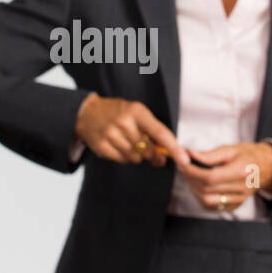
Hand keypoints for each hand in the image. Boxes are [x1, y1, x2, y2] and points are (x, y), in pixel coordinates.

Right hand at [74, 94, 190, 167]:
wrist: (87, 112)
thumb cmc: (117, 113)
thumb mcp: (136, 113)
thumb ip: (152, 130)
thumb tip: (167, 153)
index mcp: (137, 111)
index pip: (160, 133)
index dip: (174, 149)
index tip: (184, 160)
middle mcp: (124, 122)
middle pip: (148, 150)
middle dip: (153, 155)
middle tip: (153, 154)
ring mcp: (111, 134)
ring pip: (135, 158)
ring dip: (137, 156)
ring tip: (130, 145)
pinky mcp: (101, 146)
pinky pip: (122, 161)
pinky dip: (125, 158)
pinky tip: (120, 147)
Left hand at [180, 141, 271, 210]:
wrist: (266, 168)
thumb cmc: (248, 155)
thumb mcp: (230, 149)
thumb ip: (210, 154)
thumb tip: (190, 155)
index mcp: (241, 172)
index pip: (210, 177)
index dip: (192, 171)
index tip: (183, 163)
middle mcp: (241, 189)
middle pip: (207, 189)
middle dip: (190, 179)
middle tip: (184, 168)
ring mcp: (239, 200)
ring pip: (207, 201)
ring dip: (194, 189)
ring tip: (191, 177)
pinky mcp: (235, 206)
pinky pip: (212, 207)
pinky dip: (201, 197)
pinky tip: (199, 187)